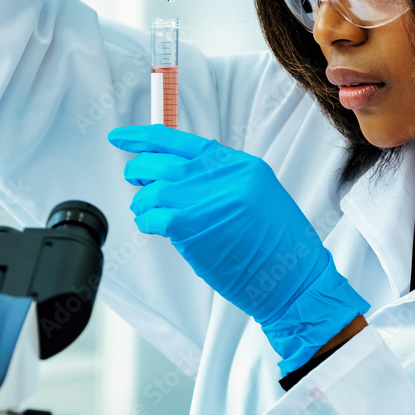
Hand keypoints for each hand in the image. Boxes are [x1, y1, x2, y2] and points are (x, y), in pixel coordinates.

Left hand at [107, 124, 368, 374]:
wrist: (292, 277)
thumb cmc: (278, 245)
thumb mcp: (256, 195)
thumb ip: (220, 179)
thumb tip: (178, 176)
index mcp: (237, 163)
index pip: (178, 140)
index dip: (142, 137)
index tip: (121, 137)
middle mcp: (218, 174)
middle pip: (157, 162)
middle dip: (138, 173)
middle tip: (136, 182)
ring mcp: (200, 197)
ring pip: (149, 192)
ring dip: (144, 205)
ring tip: (155, 217)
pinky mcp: (187, 224)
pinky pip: (149, 218)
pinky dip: (148, 225)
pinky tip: (159, 230)